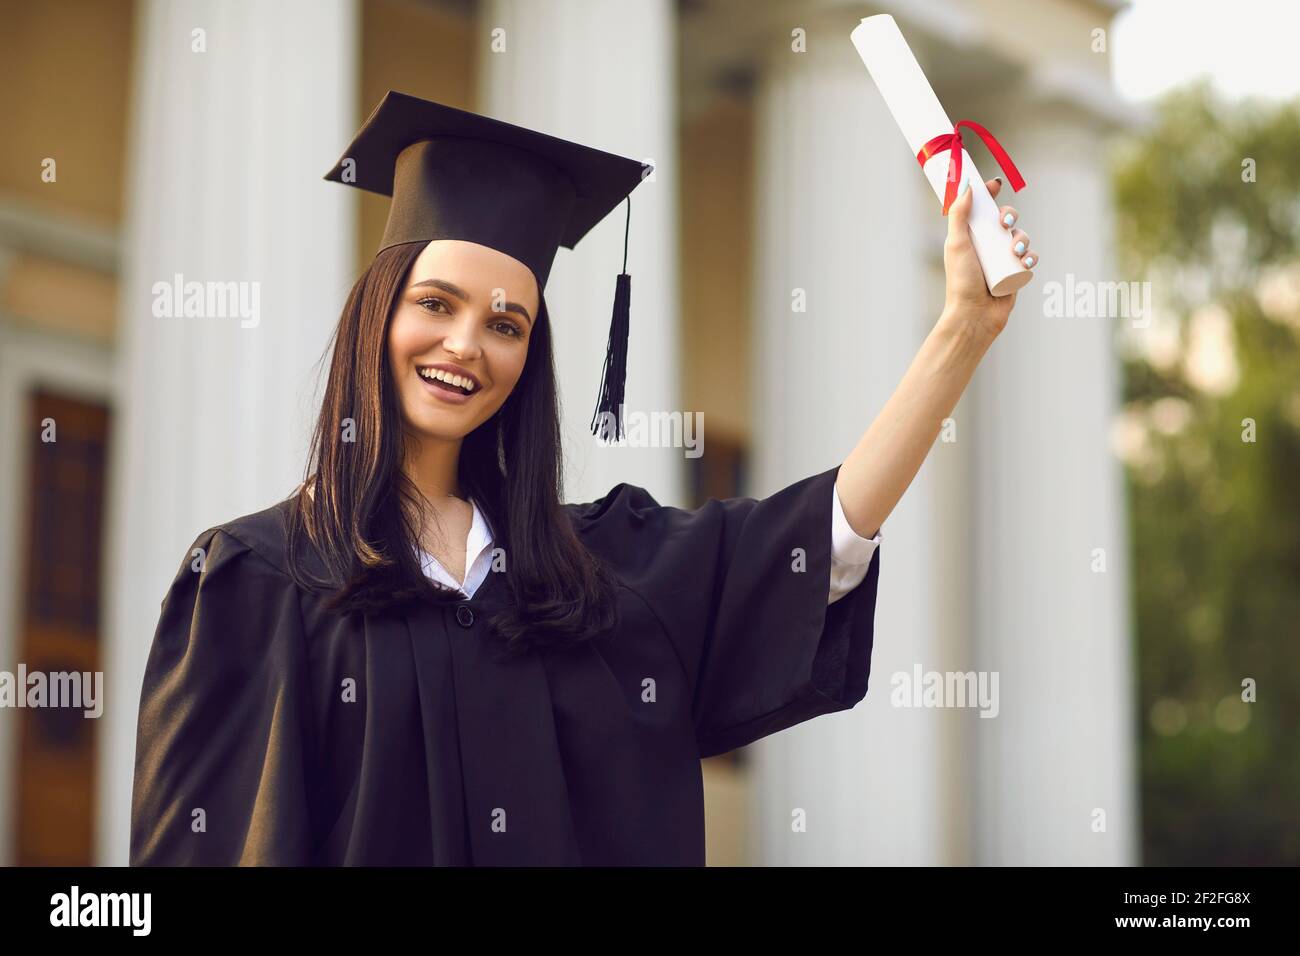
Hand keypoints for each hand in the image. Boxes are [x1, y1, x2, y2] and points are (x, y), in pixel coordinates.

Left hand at [941, 176, 1036, 343]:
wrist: (974, 316)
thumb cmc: (961, 283)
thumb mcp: (956, 244)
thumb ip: (959, 215)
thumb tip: (967, 186)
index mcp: (969, 236)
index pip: (981, 209)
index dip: (988, 194)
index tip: (995, 184)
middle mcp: (986, 245)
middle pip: (1005, 219)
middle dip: (1010, 215)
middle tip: (1004, 223)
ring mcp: (1001, 258)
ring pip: (1020, 236)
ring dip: (1022, 238)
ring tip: (1015, 251)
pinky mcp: (1015, 273)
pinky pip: (1029, 257)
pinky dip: (1030, 256)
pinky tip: (1024, 262)